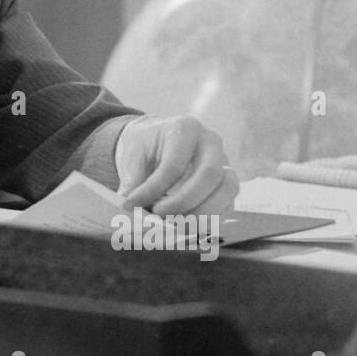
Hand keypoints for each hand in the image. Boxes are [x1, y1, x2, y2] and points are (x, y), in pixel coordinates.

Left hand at [114, 114, 238, 215]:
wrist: (159, 144)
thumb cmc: (146, 147)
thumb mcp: (132, 155)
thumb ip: (131, 179)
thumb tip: (128, 206)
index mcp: (186, 128)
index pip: (174, 164)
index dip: (153, 189)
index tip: (131, 205)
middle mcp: (211, 143)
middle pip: (209, 175)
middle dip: (182, 202)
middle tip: (157, 215)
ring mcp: (225, 163)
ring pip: (227, 190)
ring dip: (201, 214)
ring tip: (173, 224)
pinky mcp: (228, 185)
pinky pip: (229, 205)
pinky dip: (209, 221)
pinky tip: (185, 226)